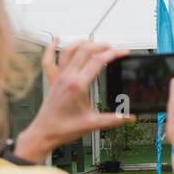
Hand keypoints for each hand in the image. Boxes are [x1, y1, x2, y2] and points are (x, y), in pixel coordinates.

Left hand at [14, 38, 130, 162]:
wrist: (44, 133)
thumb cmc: (63, 128)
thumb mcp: (93, 124)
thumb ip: (114, 120)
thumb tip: (129, 117)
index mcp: (78, 85)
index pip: (98, 61)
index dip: (113, 54)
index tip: (123, 52)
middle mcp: (67, 77)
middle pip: (85, 50)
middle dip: (101, 45)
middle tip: (112, 47)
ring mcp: (58, 77)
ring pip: (68, 50)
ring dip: (81, 42)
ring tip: (92, 41)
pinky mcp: (52, 80)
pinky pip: (49, 59)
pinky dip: (51, 47)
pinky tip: (55, 40)